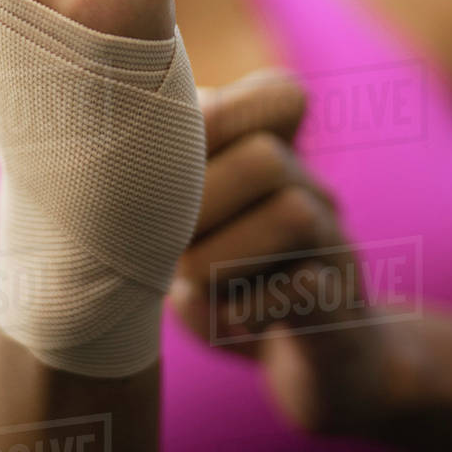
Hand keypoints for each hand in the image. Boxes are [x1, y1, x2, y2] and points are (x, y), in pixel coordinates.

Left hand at [170, 72, 406, 436]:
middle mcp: (310, 186)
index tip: (162, 159)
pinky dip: (250, 309)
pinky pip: (305, 291)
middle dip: (199, 202)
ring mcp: (332, 243)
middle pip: (267, 158)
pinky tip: (225, 318)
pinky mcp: (338, 306)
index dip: (219, 116)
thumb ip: (162, 179)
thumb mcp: (183, 217)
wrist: (299, 356)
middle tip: (162, 240)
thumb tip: (113, 172)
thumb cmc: (216, 269)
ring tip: (190, 282)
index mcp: (271, 151)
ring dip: (221, 256)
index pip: (281, 95)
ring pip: (294, 214)